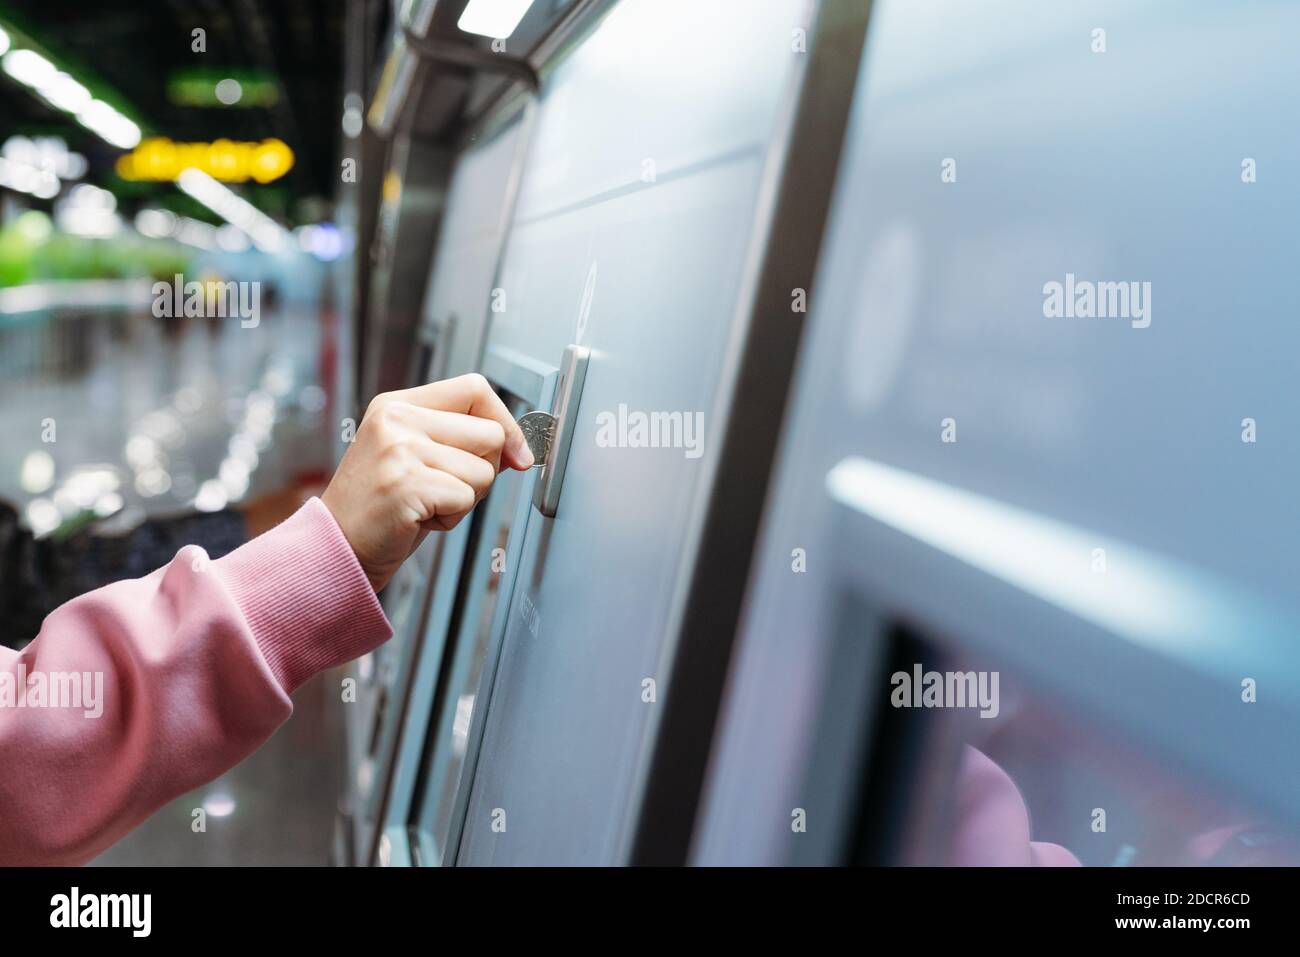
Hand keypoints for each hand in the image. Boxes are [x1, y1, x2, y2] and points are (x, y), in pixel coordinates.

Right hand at [321, 374, 532, 590]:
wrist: (336, 546)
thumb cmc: (381, 507)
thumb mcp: (415, 456)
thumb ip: (460, 441)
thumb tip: (519, 448)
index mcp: (398, 405)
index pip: (475, 388)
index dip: (507, 421)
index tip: (517, 455)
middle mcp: (397, 419)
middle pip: (491, 433)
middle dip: (482, 471)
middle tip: (441, 488)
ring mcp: (399, 449)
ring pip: (484, 471)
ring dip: (465, 499)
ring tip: (424, 504)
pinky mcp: (406, 483)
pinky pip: (466, 498)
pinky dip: (451, 518)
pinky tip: (418, 518)